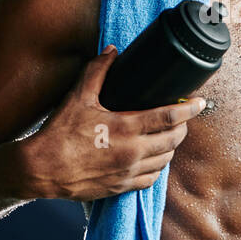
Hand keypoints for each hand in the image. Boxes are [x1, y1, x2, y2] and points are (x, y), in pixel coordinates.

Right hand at [29, 45, 205, 199]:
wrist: (40, 169)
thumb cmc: (59, 133)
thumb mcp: (78, 97)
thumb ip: (97, 71)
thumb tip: (111, 51)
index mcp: (126, 127)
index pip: (170, 116)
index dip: (189, 108)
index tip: (200, 102)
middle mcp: (133, 152)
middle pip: (173, 140)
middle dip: (183, 127)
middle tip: (183, 117)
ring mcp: (128, 173)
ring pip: (165, 160)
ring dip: (171, 146)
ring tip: (169, 135)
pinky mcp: (121, 188)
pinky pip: (151, 179)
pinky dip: (158, 166)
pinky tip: (154, 158)